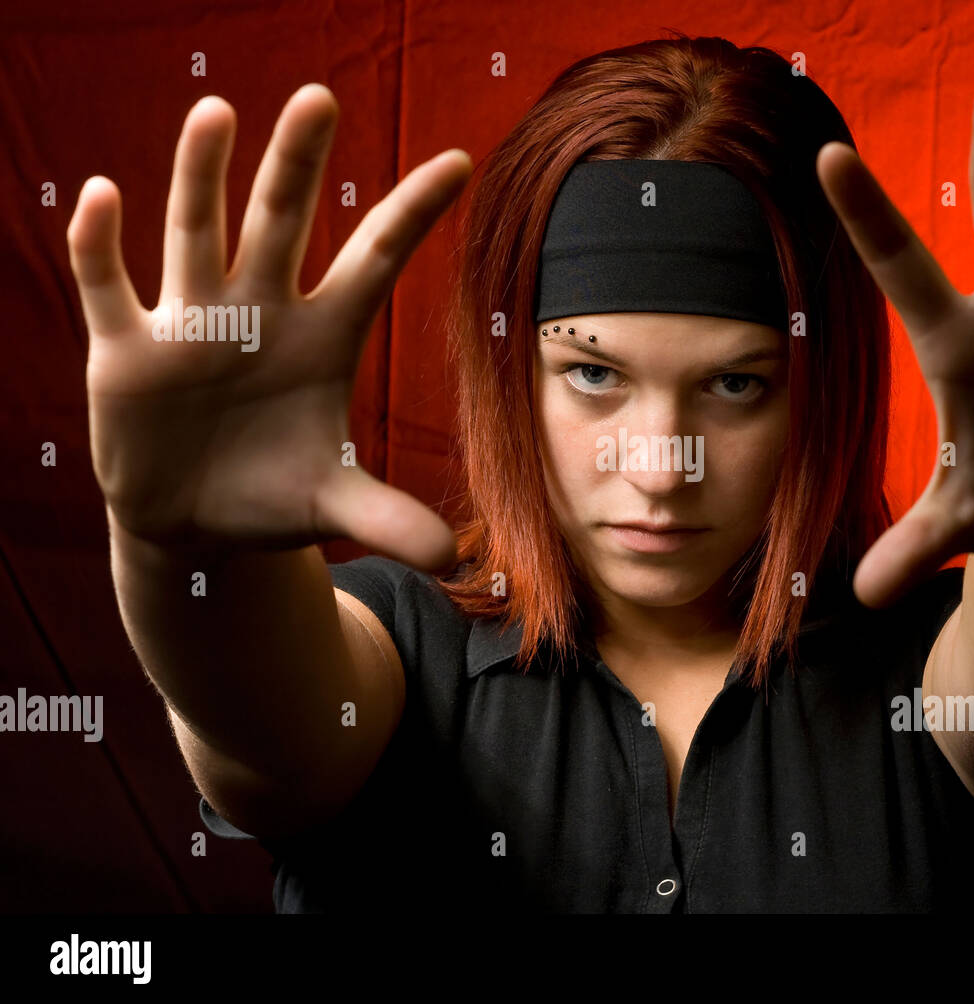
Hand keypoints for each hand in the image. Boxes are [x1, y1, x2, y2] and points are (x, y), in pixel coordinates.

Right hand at [68, 84, 469, 570]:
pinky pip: (109, 285)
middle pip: (280, 223)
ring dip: (199, 176)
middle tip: (320, 99)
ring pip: (195, 232)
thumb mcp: (332, 506)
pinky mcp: (125, 350)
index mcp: (322, 337)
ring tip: (217, 114)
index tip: (459, 162)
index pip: (374, 260)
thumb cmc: (274, 495)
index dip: (413, 213)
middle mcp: (259, 312)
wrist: (194, 522)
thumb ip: (387, 520)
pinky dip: (101, 246)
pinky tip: (103, 196)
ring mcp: (190, 323)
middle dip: (295, 165)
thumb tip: (454, 559)